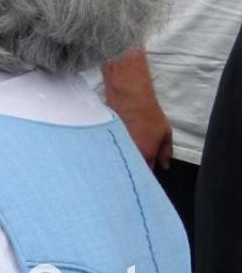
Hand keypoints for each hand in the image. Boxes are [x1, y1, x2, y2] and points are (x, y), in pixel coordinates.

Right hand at [102, 48, 172, 169]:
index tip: (148, 171)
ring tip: (125, 156)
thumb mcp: (166, 132)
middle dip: (133, 170)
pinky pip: (109, 151)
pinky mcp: (105, 140)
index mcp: (145, 155)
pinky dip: (113, 152)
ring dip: (122, 162)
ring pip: (118, 161)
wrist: (129, 97)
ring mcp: (116, 148)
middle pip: (130, 170)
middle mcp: (129, 154)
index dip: (147, 175)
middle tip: (137, 164)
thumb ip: (166, 151)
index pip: (146, 174)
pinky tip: (115, 147)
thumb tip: (165, 164)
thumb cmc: (148, 113)